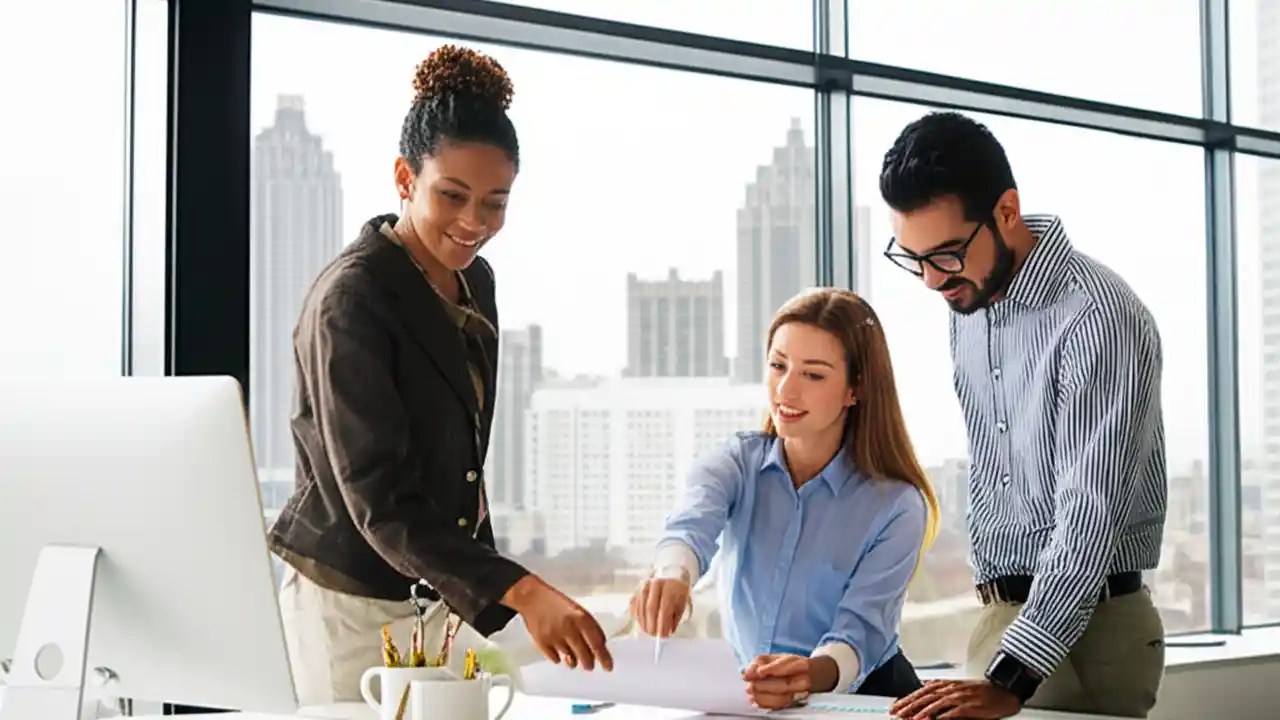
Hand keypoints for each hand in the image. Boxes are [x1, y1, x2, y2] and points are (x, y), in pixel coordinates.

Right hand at [502, 574, 612, 671]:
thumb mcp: (578, 611)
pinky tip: (556, 647)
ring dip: (572, 660)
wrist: (532, 598)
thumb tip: (599, 649)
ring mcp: (555, 636)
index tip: (609, 668)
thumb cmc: (558, 604)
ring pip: (570, 659)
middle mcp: (569, 628)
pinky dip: (558, 656)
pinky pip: (555, 659)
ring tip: (570, 653)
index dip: (604, 658)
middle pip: (585, 656)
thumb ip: (589, 628)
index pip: (597, 643)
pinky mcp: (541, 643)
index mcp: (581, 618)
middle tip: (589, 666)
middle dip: (588, 664)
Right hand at [628, 576, 690, 637]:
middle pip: (650, 608)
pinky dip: (637, 615)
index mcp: (670, 588)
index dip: (663, 624)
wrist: (671, 572)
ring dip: (643, 622)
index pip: (664, 609)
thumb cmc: (678, 590)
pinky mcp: (638, 588)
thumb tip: (668, 631)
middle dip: (651, 625)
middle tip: (654, 634)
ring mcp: (645, 585)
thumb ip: (675, 617)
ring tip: (647, 630)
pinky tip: (641, 621)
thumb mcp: (682, 602)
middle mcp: (656, 585)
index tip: (663, 635)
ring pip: (640, 607)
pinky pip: (634, 603)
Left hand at [740, 654, 813, 709]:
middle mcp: (803, 680)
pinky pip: (779, 707)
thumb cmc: (789, 666)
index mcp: (800, 664)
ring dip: (763, 697)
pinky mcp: (794, 704)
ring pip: (782, 698)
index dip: (772, 669)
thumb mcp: (774, 658)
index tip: (759, 672)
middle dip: (764, 685)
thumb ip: (759, 663)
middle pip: (784, 684)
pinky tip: (755, 699)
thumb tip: (746, 674)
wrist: (812, 676)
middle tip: (750, 684)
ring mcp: (800, 694)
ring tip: (751, 692)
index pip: (788, 666)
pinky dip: (765, 704)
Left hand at [890, 679, 1021, 719]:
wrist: (1003, 691)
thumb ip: (942, 687)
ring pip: (936, 703)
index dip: (908, 698)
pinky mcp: (969, 705)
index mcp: (947, 684)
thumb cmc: (982, 691)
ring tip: (911, 719)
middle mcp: (951, 689)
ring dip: (922, 712)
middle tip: (897, 713)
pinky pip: (953, 711)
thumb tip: (926, 685)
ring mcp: (960, 697)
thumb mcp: (959, 686)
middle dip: (909, 705)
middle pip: (925, 697)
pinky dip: (942, 716)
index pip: (922, 691)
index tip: (896, 706)